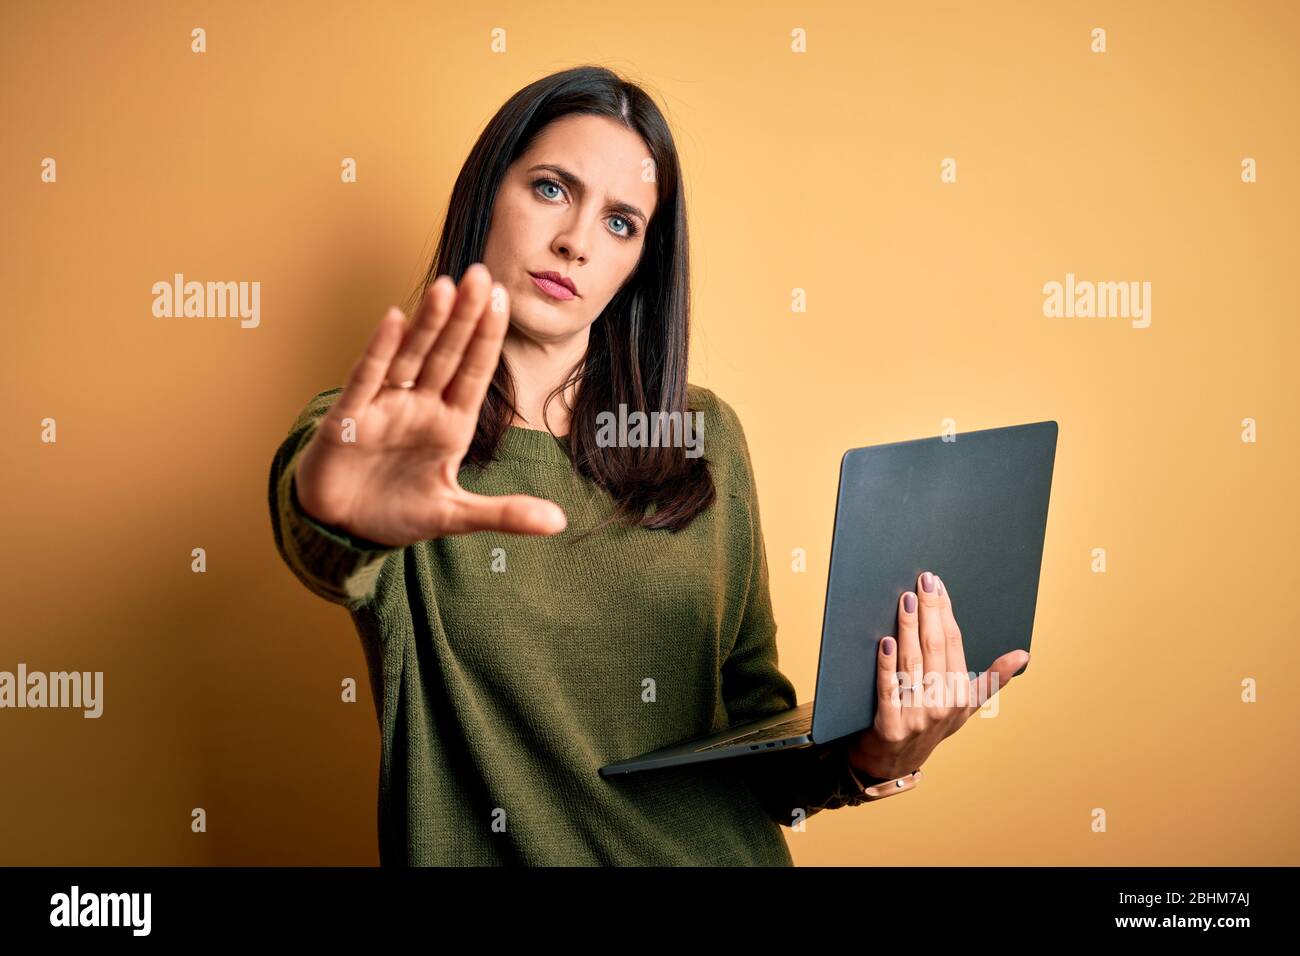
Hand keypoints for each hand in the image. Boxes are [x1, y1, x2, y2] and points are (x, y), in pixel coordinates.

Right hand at [294, 262, 567, 547]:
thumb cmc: (396, 512)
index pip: (475, 372)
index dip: (488, 337)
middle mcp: (419, 408)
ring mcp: (383, 410)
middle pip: (447, 354)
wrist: (341, 530)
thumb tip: (559, 522)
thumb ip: (505, 514)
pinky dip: (379, 351)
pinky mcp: (348, 421)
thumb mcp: (456, 515)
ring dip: (428, 324)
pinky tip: (394, 320)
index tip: (504, 298)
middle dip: (465, 317)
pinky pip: (366, 380)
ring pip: (410, 358)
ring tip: (448, 287)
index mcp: (450, 424)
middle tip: (483, 274)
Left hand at [847, 570, 1029, 780]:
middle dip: (930, 611)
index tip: (940, 585)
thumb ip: (992, 681)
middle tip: (924, 580)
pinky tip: (885, 640)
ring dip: (909, 629)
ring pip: (913, 664)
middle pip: (935, 649)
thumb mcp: (966, 708)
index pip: (954, 645)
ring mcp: (916, 716)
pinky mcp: (890, 725)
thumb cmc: (932, 726)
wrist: (895, 762)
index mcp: (961, 696)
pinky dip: (886, 665)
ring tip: (907, 600)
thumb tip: (1024, 655)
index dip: (946, 613)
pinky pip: (887, 689)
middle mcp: (942, 705)